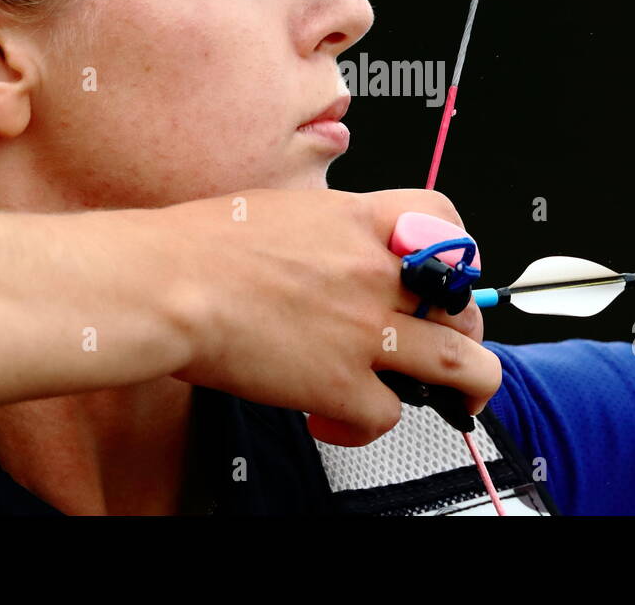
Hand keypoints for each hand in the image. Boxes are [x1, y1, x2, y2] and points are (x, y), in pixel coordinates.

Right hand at [156, 188, 501, 445]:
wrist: (166, 283)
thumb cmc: (201, 244)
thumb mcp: (282, 209)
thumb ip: (327, 230)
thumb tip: (333, 250)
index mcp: (360, 221)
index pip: (444, 217)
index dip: (459, 248)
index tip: (449, 272)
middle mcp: (374, 273)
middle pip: (464, 302)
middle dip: (468, 329)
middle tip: (449, 344)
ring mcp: (363, 331)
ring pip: (458, 364)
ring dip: (465, 386)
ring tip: (454, 399)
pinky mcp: (339, 385)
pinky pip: (387, 415)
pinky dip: (366, 425)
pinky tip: (331, 420)